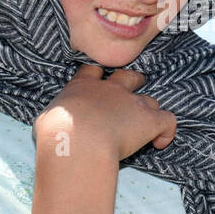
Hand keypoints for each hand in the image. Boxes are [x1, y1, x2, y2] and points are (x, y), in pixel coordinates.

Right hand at [34, 64, 176, 161]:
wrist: (78, 141)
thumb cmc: (55, 132)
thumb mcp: (46, 119)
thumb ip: (56, 116)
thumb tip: (53, 124)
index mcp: (83, 87)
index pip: (94, 70)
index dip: (98, 76)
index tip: (98, 84)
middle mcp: (111, 89)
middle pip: (129, 76)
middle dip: (133, 83)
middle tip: (132, 94)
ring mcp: (133, 103)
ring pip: (150, 100)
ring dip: (148, 111)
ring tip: (144, 127)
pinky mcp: (150, 120)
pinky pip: (168, 121)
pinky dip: (166, 131)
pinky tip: (159, 142)